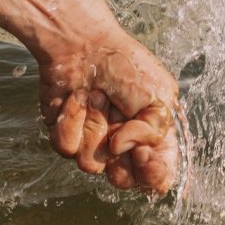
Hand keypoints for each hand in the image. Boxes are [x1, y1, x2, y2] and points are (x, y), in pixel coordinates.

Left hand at [0, 0, 178, 193]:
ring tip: (96, 101)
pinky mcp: (65, 132)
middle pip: (123, 180)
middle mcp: (122, 144)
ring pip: (91, 165)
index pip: (157, 174)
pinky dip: (71, 123)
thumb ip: (153, 132)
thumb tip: (120, 149)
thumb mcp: (158, 96)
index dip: (152, 173)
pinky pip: (66, 148)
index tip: (144, 156)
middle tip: (118, 132)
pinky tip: (76, 101)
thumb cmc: (124, 65)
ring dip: (93, 131)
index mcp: (150, 135)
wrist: (81, 44)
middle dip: (119, 161)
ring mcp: (92, 140)